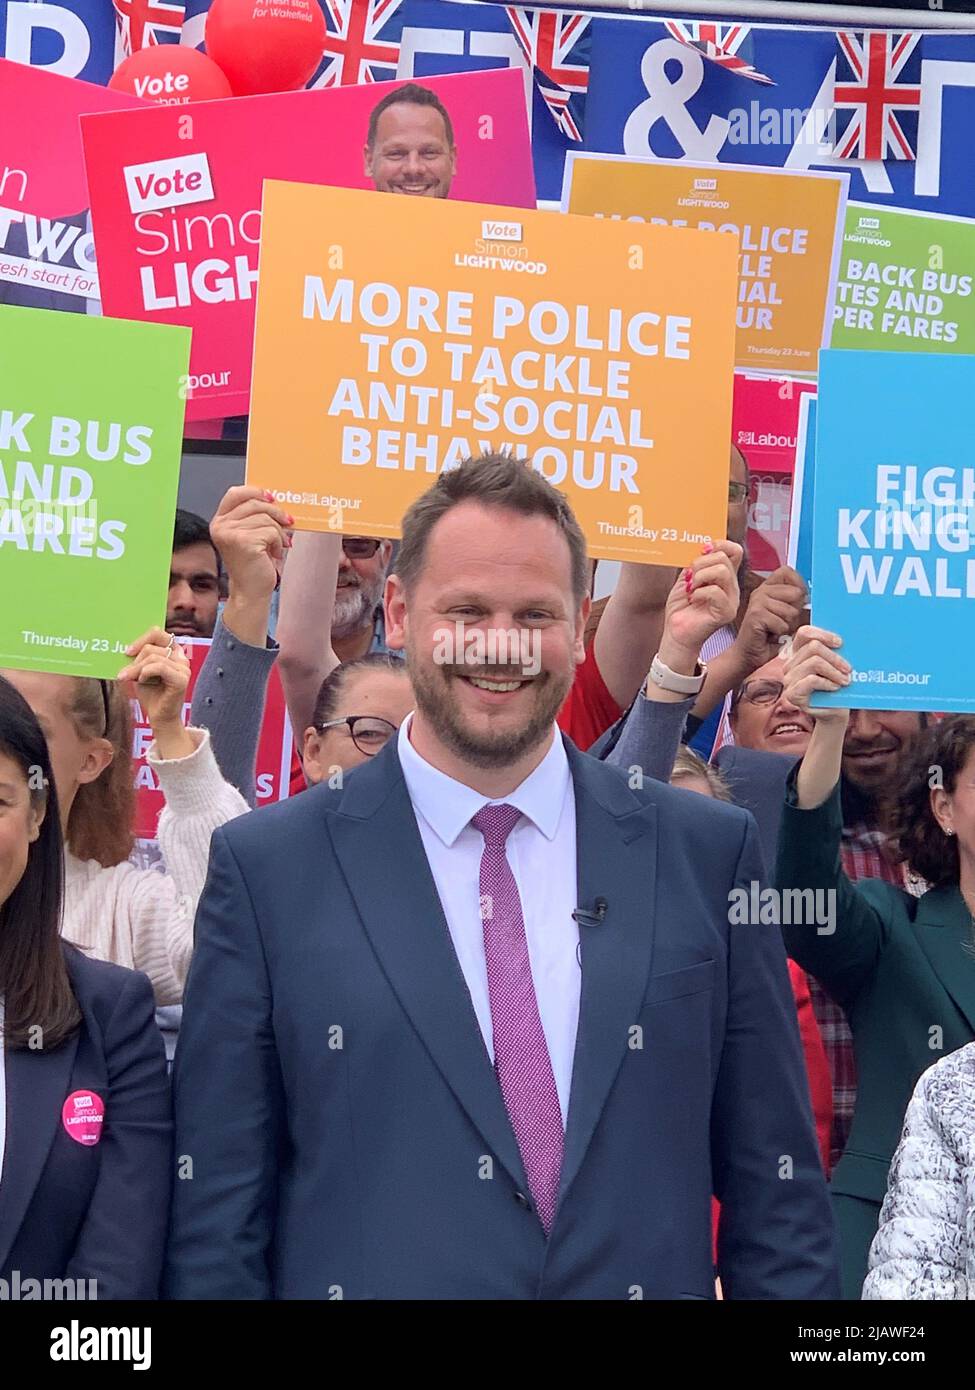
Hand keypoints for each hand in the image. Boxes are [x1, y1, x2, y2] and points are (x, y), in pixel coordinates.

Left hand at [118, 628, 193, 752]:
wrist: (160, 717)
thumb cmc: (152, 694)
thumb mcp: (142, 671)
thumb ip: (140, 658)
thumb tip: (126, 648)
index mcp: (174, 652)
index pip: (158, 633)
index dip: (141, 639)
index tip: (127, 651)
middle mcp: (181, 658)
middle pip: (152, 646)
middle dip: (135, 660)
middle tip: (124, 673)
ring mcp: (184, 668)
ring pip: (153, 657)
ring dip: (136, 669)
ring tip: (129, 679)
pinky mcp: (182, 679)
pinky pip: (159, 667)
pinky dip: (146, 673)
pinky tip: (142, 681)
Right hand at [210, 485, 292, 604]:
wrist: (250, 592)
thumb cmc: (253, 564)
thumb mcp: (251, 535)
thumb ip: (255, 517)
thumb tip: (276, 500)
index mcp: (220, 521)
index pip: (235, 493)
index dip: (255, 491)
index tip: (272, 498)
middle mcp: (221, 526)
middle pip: (255, 503)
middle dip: (276, 512)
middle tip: (288, 522)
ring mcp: (230, 533)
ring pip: (266, 518)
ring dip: (279, 532)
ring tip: (278, 546)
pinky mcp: (243, 541)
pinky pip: (271, 531)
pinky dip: (278, 542)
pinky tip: (274, 554)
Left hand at [660, 540, 741, 668]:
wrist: (676, 634)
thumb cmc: (682, 609)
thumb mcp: (686, 579)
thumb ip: (695, 564)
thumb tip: (702, 547)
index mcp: (725, 577)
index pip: (735, 551)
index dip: (719, 544)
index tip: (702, 551)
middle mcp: (731, 587)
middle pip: (724, 558)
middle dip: (701, 562)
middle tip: (690, 577)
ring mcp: (731, 600)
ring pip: (722, 571)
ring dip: (700, 576)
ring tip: (691, 588)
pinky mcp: (726, 613)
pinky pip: (716, 591)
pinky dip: (699, 592)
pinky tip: (693, 599)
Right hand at [732, 565, 807, 672]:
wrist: (749, 655)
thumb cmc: (769, 636)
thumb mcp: (785, 614)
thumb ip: (794, 601)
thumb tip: (808, 595)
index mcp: (767, 587)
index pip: (787, 571)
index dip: (798, 584)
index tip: (797, 600)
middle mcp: (761, 591)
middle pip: (795, 593)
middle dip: (795, 611)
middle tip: (781, 621)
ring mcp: (757, 602)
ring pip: (790, 611)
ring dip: (787, 625)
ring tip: (775, 629)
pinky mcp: (756, 615)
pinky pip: (782, 624)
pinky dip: (780, 633)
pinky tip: (769, 635)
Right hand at [783, 624, 851, 726]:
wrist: (835, 713)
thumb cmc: (837, 687)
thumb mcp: (836, 666)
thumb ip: (835, 652)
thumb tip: (847, 639)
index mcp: (799, 653)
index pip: (804, 633)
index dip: (822, 634)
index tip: (840, 643)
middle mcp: (790, 664)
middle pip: (813, 647)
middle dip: (835, 657)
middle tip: (849, 668)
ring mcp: (788, 680)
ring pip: (814, 662)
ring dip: (834, 671)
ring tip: (846, 680)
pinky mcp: (792, 694)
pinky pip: (811, 680)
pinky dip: (827, 683)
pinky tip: (836, 687)